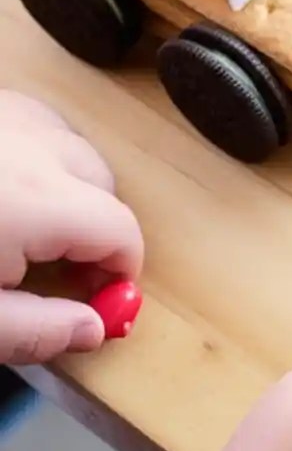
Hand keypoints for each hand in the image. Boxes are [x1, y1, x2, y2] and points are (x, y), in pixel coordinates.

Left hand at [0, 90, 142, 364]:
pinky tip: (8, 182)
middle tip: (53, 272)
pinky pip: (37, 123)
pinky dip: (37, 153)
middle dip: (91, 230)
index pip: (121, 233)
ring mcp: (8, 118)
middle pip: (103, 188)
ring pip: (73, 150)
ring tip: (23, 228)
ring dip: (67, 188)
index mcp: (36, 203)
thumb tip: (96, 328)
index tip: (96, 298)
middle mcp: (30, 147)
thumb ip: (35, 331)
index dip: (119, 272)